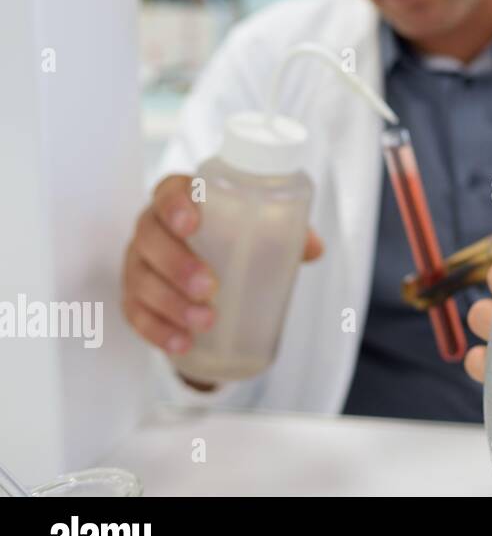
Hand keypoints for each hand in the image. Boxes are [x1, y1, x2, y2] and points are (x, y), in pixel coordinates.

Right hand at [121, 173, 322, 386]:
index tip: (191, 224)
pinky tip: (182, 343)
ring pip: (141, 279)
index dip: (175, 204)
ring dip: (171, 303)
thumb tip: (313, 248)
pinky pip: (135, 314)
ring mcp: (139, 263)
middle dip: (177, 263)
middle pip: (150, 237)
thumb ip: (287, 233)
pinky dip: (158, 330)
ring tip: (205, 321)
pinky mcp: (133, 297)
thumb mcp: (261, 232)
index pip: (169, 191)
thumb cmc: (233, 240)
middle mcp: (154, 227)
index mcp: (183, 201)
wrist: (206, 272)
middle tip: (210, 287)